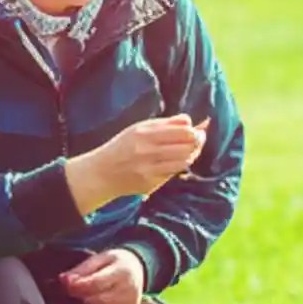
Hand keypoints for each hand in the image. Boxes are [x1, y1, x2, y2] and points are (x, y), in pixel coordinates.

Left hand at [59, 249, 146, 303]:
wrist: (139, 269)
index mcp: (123, 271)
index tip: (66, 283)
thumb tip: (64, 280)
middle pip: (97, 300)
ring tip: (87, 293)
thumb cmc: (116, 263)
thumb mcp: (100, 258)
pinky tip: (98, 300)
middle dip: (82, 295)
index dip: (78, 286)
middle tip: (75, 289)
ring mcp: (131, 303)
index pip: (96, 283)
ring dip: (88, 303)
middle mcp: (130, 289)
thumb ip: (82, 269)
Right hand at [65, 114, 209, 213]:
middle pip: (187, 147)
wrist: (102, 172)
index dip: (196, 132)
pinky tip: (177, 161)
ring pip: (184, 162)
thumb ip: (167, 124)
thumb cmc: (124, 146)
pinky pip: (174, 173)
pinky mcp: (151, 183)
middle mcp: (147, 151)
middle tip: (199, 140)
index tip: (198, 131)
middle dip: (197, 142)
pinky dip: (180, 166)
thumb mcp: (140, 128)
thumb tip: (191, 120)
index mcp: (145, 133)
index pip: (183, 132)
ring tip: (189, 151)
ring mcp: (149, 169)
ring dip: (191, 155)